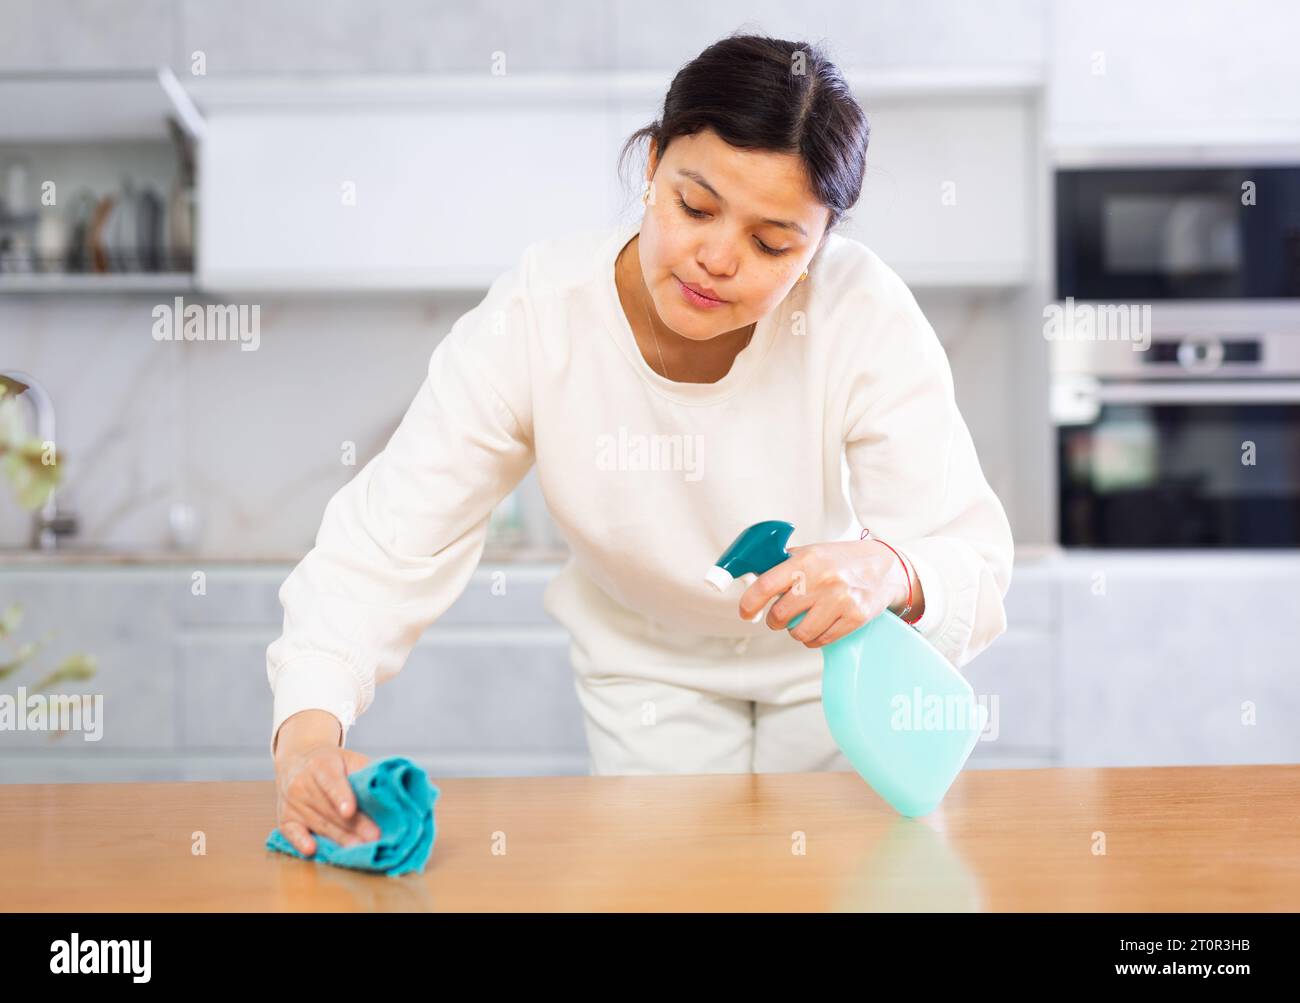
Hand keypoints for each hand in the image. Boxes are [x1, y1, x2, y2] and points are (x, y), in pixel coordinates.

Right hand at [274, 723, 380, 855]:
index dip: (341, 797)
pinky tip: (311, 850)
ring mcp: (292, 802)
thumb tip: (389, 788)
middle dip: (352, 825)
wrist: (298, 759)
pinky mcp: (284, 817)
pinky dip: (300, 842)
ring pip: (317, 823)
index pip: (332, 782)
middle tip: (372, 837)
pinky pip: (290, 832)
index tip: (350, 811)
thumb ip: (366, 771)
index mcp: (321, 765)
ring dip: (338, 838)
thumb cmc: (331, 762)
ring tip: (359, 848)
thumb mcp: (349, 758)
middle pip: (328, 808)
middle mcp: (302, 783)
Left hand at [737, 538, 911, 647]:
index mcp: (807, 560)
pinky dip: (814, 637)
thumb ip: (781, 566)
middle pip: (780, 615)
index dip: (749, 603)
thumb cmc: (841, 560)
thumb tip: (749, 580)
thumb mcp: (810, 553)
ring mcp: (840, 600)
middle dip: (775, 620)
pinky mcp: (854, 618)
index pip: (766, 585)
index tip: (746, 612)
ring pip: (799, 633)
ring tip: (804, 619)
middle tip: (780, 616)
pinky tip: (820, 624)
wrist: (884, 567)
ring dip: (796, 631)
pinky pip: (820, 640)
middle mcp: (823, 579)